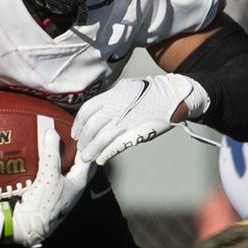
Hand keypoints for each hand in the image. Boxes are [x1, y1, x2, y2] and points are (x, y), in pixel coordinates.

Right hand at [8, 118, 94, 246]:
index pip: (89, 160)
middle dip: (74, 151)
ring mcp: (58, 192)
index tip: (80, 132)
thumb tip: (52, 132)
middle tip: (67, 135)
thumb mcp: (49, 176)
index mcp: (79, 184)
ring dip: (59, 157)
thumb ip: (51, 153)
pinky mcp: (45, 194)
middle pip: (77, 165)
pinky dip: (45, 165)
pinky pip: (48, 175)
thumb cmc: (44, 205)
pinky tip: (36, 157)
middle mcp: (71, 189)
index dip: (87, 145)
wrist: (25, 228)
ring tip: (52, 142)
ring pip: (62, 170)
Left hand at [72, 73, 205, 166]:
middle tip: (81, 148)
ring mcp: (124, 122)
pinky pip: (114, 147)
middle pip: (91, 127)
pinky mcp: (134, 134)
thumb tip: (101, 106)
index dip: (78, 124)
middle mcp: (115, 108)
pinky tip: (101, 159)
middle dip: (83, 140)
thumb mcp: (126, 88)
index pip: (87, 111)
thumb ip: (112, 97)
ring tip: (87, 158)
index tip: (76, 133)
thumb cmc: (150, 93)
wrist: (171, 97)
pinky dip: (105, 154)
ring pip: (100, 139)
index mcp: (112, 96)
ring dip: (91, 151)